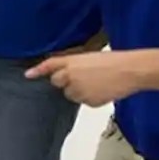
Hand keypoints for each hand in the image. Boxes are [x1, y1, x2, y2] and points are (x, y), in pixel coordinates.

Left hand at [25, 50, 141, 106]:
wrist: (130, 70)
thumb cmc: (115, 61)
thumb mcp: (90, 57)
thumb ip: (74, 65)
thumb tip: (67, 75)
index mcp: (71, 61)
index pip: (50, 65)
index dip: (38, 70)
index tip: (28, 75)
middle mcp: (70, 75)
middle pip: (57, 82)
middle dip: (65, 82)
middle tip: (82, 78)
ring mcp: (78, 90)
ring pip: (70, 94)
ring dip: (78, 90)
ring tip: (97, 83)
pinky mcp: (88, 101)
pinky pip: (84, 102)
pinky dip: (90, 98)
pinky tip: (103, 90)